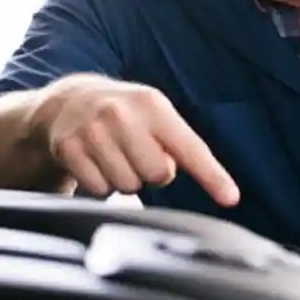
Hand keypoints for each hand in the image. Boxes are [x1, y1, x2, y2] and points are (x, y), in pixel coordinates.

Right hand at [31, 74, 239, 205]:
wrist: (68, 102)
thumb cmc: (126, 114)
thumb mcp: (154, 114)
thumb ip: (178, 144)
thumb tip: (203, 180)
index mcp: (153, 105)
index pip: (190, 147)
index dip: (212, 175)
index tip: (231, 198)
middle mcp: (123, 115)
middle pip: (158, 174)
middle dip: (152, 172)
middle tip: (138, 154)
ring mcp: (93, 131)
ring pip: (127, 185)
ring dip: (125, 179)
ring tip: (115, 155)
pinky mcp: (68, 149)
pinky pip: (98, 189)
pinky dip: (100, 184)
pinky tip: (95, 162)